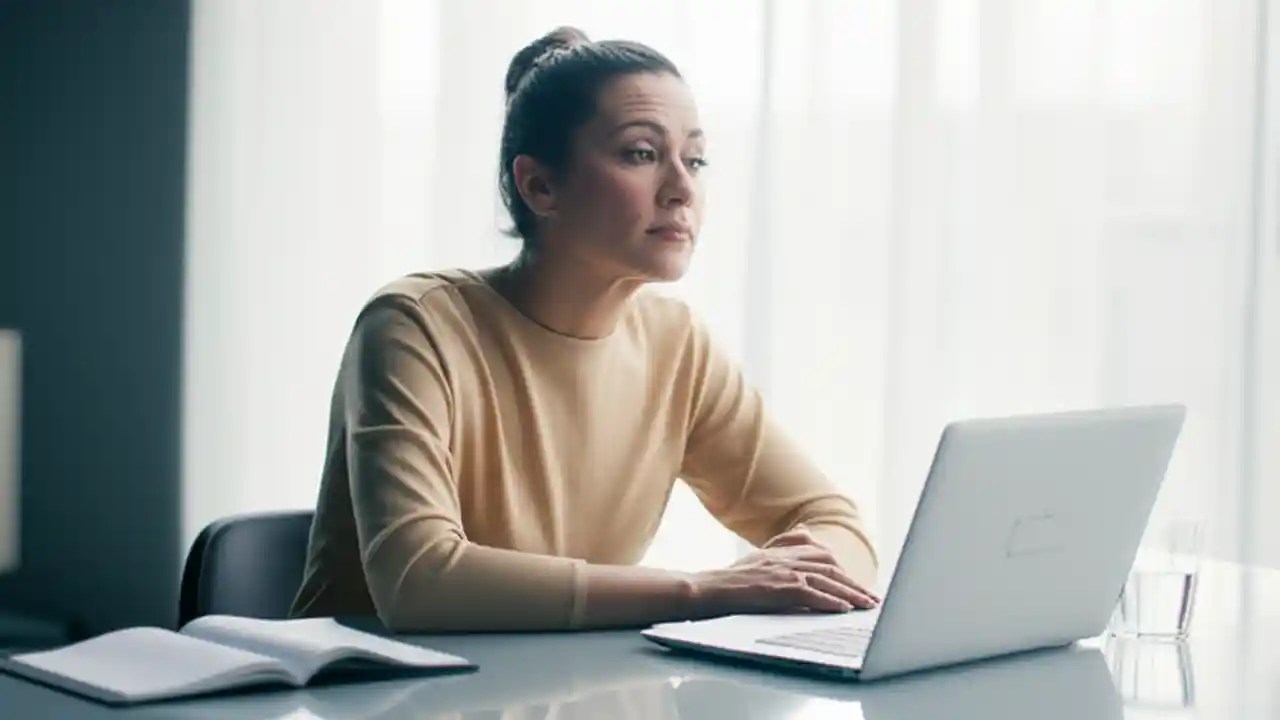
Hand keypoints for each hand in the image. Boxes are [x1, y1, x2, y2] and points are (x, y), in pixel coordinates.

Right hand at [689, 528, 880, 617]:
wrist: (708, 589)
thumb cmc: (730, 579)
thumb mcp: (758, 557)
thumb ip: (783, 545)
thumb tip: (806, 533)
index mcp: (783, 551)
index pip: (822, 555)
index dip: (843, 570)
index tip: (857, 585)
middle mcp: (786, 558)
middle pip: (830, 567)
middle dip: (854, 583)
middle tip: (871, 599)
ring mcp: (782, 572)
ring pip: (826, 580)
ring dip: (850, 594)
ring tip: (866, 606)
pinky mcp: (778, 588)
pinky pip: (811, 594)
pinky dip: (830, 601)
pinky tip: (843, 609)